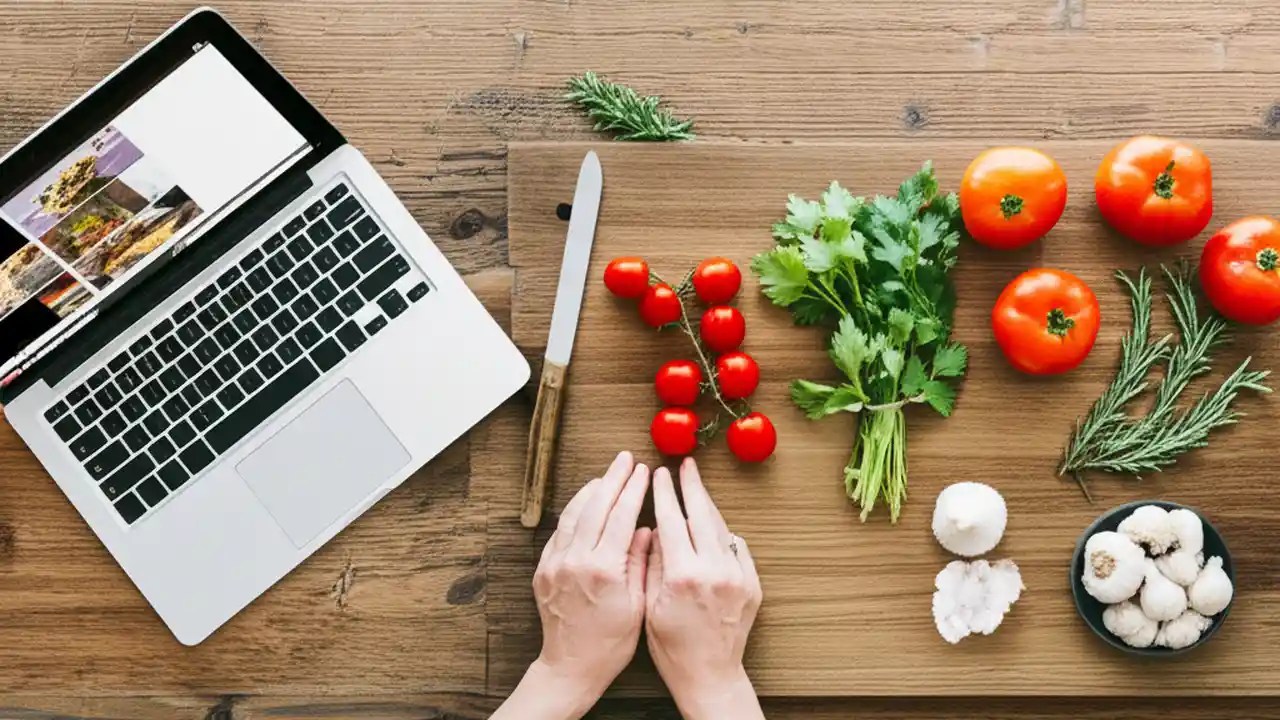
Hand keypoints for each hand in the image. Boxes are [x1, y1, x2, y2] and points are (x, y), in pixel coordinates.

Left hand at [494, 451, 651, 719]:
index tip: (645, 472)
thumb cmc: (611, 643)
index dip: (634, 490)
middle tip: (626, 459)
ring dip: (591, 491)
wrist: (571, 666)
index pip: (621, 516)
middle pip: (596, 507)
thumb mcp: (637, 604)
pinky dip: (573, 512)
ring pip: (573, 514)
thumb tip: (648, 529)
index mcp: (604, 569)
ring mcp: (556, 564)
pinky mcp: (544, 570)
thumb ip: (641, 562)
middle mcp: (576, 561)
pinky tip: (585, 504)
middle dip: (613, 479)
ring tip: (606, 475)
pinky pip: (559, 531)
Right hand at [646, 458, 764, 719]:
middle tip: (686, 464)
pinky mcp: (752, 584)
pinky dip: (723, 534)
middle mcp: (713, 571)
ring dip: (708, 505)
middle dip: (691, 486)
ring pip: (721, 528)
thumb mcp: (649, 605)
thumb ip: (651, 563)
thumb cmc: (671, 647)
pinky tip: (713, 525)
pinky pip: (737, 547)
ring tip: (697, 486)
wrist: (710, 675)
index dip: (664, 494)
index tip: (659, 474)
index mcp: (682, 575)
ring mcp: (737, 576)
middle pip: (701, 515)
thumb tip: (651, 528)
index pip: (671, 521)